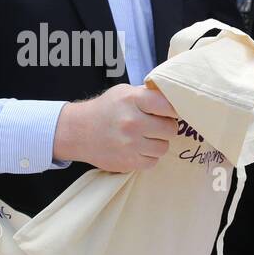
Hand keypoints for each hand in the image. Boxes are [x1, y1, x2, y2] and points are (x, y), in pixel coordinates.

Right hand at [52, 83, 177, 172]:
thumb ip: (148, 94)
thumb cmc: (106, 110)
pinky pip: (153, 162)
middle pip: (170, 129)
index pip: (168, 105)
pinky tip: (138, 149)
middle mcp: (132, 121)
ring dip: (158, 143)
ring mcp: (130, 144)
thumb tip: (174, 98)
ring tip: (145, 138)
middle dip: (166, 127)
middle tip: (156, 126)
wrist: (78, 132)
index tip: (168, 113)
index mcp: (132, 99)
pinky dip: (148, 157)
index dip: (172, 110)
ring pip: (164, 147)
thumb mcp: (123, 92)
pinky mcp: (127, 162)